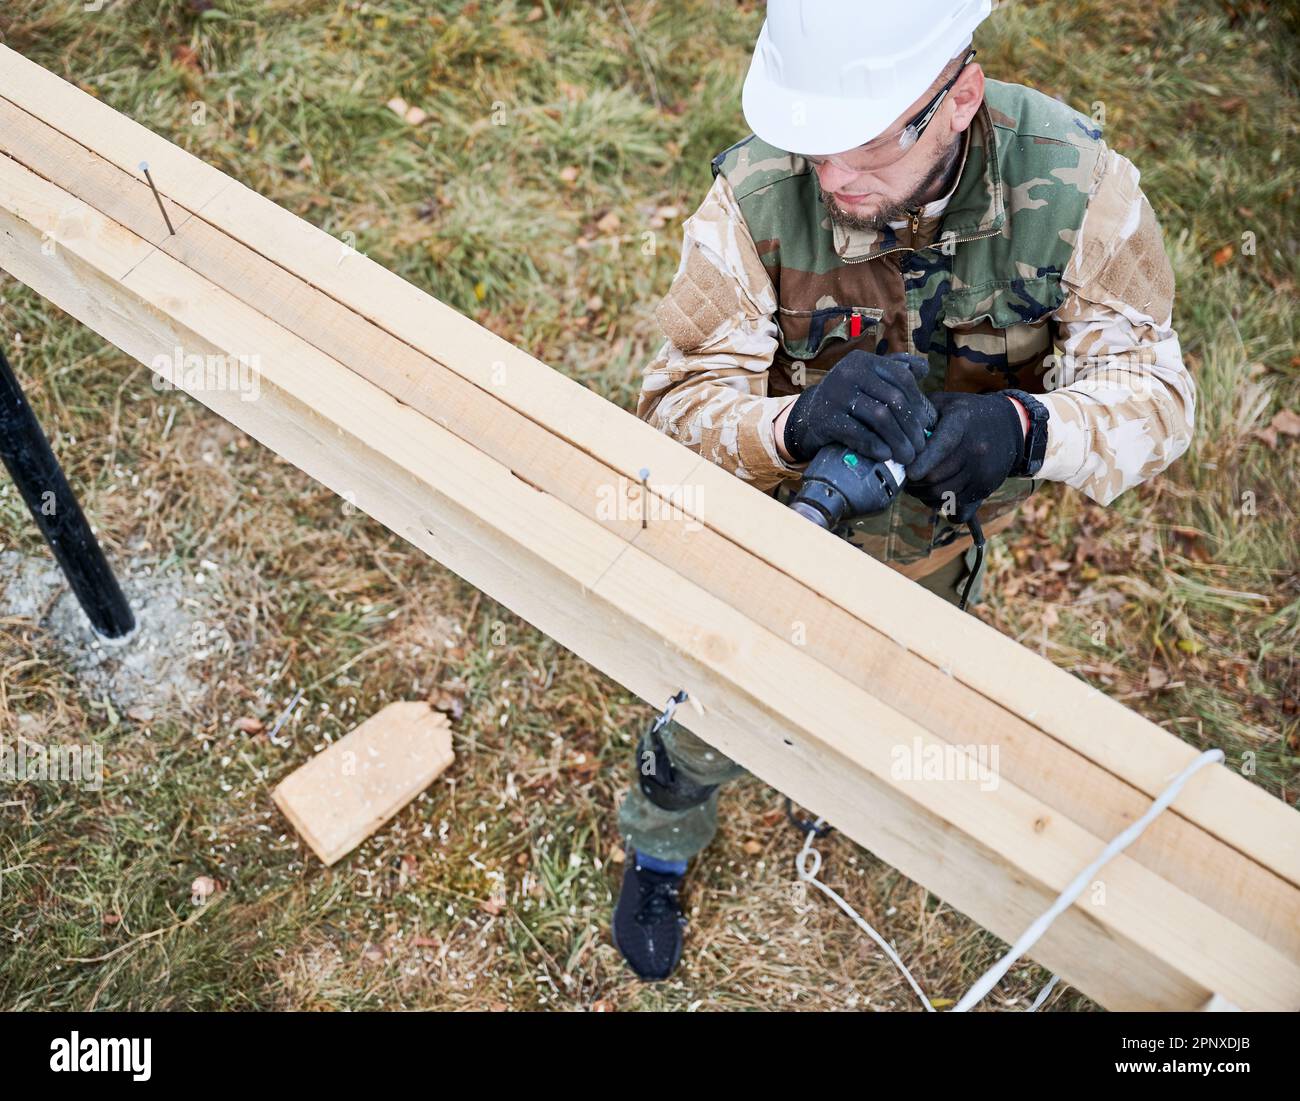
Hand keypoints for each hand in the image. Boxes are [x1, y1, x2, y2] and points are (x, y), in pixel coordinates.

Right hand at [781, 351, 933, 464]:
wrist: (808, 416)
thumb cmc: (847, 399)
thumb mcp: (867, 378)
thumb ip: (894, 370)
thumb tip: (924, 368)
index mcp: (864, 361)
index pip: (902, 378)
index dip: (918, 402)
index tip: (925, 424)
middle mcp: (850, 373)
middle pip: (893, 400)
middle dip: (911, 427)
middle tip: (919, 447)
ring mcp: (836, 395)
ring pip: (880, 417)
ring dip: (898, 440)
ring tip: (907, 456)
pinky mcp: (826, 419)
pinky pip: (858, 434)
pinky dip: (875, 446)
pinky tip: (885, 456)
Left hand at [903, 391, 1026, 522]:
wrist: (1011, 427)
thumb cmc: (968, 414)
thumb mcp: (947, 403)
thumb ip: (920, 411)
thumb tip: (892, 426)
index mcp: (961, 423)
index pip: (939, 447)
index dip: (920, 463)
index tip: (908, 472)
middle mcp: (975, 448)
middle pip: (934, 477)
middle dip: (913, 482)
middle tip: (905, 478)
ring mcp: (981, 470)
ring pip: (941, 494)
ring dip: (923, 494)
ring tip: (917, 485)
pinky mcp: (985, 487)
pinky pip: (955, 506)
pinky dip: (939, 503)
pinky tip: (934, 493)